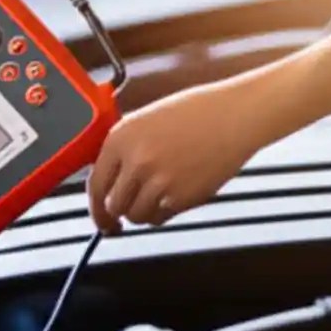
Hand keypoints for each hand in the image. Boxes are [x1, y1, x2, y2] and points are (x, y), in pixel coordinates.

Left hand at [87, 80, 265, 232]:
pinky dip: (162, 214)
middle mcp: (136, 161)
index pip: (96, 184)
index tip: (100, 216)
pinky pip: (159, 218)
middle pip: (113, 206)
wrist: (234, 116)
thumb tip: (109, 180)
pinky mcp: (181, 197)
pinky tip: (172, 197)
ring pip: (136, 216)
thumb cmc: (196, 113)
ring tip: (156, 197)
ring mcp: (158, 181)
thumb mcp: (147, 120)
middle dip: (118, 212)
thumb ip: (124, 148)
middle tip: (126, 213)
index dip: (96, 206)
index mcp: (121, 137)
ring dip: (142, 213)